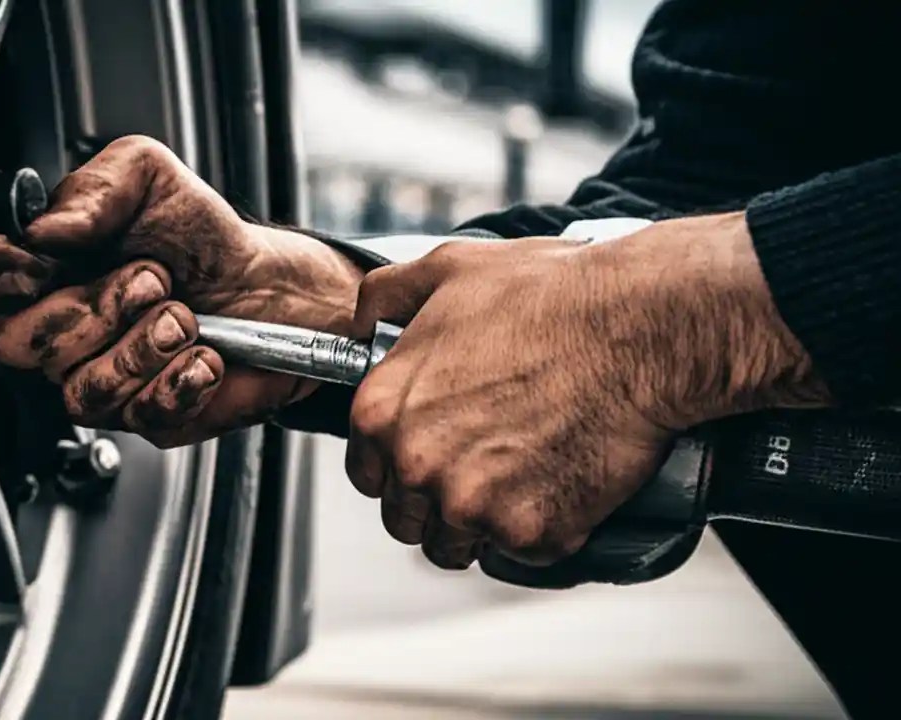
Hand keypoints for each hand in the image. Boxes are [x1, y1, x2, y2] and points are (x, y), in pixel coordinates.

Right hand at [0, 135, 362, 445]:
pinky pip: (137, 415)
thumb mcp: (146, 177)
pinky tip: (202, 354)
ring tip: (180, 314)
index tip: (27, 271)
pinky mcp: (140, 418)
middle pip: (12, 344)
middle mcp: (54, 329)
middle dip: (88, 306)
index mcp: (36, 271)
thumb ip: (90, 187)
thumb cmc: (200, 238)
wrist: (270, 289)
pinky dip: (181, 377)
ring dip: (143, 342)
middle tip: (147, 277)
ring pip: (76, 388)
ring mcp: (93, 378)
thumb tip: (44, 229)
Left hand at [345, 212, 830, 569]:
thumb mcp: (447, 269)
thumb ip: (386, 294)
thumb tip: (361, 317)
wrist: (638, 328)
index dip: (398, 465)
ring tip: (522, 479)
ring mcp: (471, 505)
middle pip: (407, 517)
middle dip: (437, 500)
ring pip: (457, 545)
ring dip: (481, 524)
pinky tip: (558, 487)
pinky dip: (540, 532)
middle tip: (484, 465)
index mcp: (382, 411)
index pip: (366, 472)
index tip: (429, 454)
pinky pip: (520, 555)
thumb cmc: (550, 296)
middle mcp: (416, 465)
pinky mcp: (530, 533)